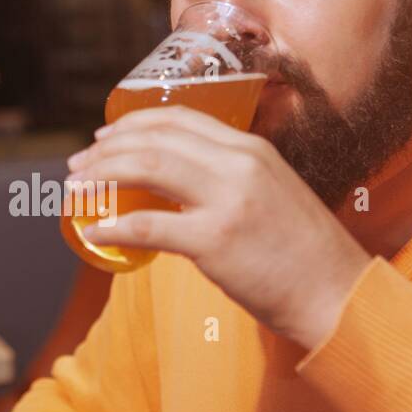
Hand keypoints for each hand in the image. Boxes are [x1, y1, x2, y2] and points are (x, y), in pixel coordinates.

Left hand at [66, 105, 372, 349]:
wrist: (335, 293)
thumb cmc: (301, 253)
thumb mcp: (271, 193)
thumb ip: (229, 180)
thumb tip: (174, 187)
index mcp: (251, 149)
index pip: (179, 118)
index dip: (133, 123)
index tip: (104, 137)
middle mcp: (238, 165)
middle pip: (155, 139)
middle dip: (107, 149)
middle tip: (78, 165)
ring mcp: (227, 201)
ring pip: (146, 169)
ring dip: (102, 176)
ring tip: (76, 189)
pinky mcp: (215, 241)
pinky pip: (149, 225)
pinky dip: (114, 224)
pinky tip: (94, 230)